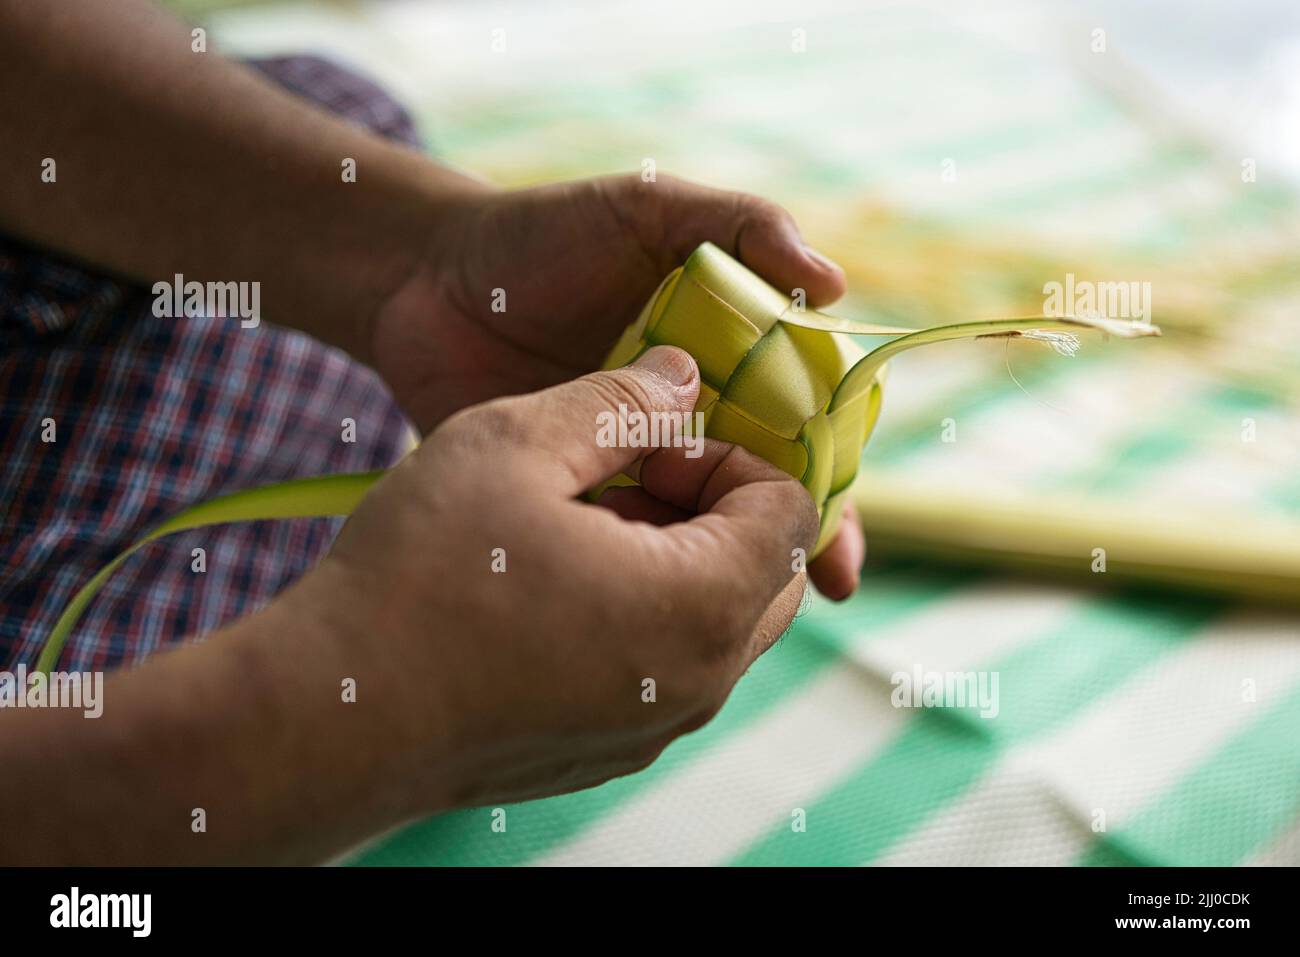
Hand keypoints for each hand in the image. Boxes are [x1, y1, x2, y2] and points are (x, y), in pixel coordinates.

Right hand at [312, 346, 816, 810]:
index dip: (729, 456)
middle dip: (715, 507)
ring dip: (677, 558)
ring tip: (578, 524)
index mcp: (701, 604)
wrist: (329, 716)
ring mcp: (655, 728)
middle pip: (771, 572)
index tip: (649, 444)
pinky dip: (643, 613)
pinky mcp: (610, 752)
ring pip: (719, 621)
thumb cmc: (419, 575)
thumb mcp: (516, 443)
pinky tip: (552, 582)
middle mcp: (699, 681)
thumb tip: (683, 377)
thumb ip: (620, 399)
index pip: (792, 510)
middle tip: (622, 477)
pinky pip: (668, 668)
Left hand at [370, 173, 863, 596]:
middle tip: (819, 586)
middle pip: (761, 486)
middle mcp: (688, 415)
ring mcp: (630, 461)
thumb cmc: (540, 235)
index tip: (842, 526)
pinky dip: (644, 572)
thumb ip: (739, 226)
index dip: (830, 474)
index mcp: (725, 356)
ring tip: (747, 604)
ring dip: (726, 567)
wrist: (420, 283)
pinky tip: (661, 603)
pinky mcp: (572, 494)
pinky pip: (620, 542)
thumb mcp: (647, 210)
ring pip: (696, 527)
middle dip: (798, 540)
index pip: (799, 422)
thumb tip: (834, 285)